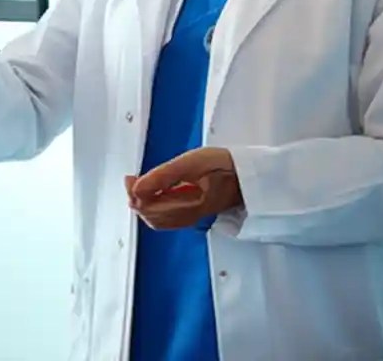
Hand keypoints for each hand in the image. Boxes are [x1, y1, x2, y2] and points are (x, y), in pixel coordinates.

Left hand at [126, 148, 242, 230]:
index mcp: (188, 207)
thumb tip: (136, 187)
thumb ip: (163, 176)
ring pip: (159, 220)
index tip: (130, 177)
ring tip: (140, 184)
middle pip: (152, 218)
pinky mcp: (196, 212)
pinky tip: (157, 193)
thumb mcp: (193, 162)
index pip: (150, 210)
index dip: (135, 195)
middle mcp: (188, 217)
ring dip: (146, 203)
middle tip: (132, 180)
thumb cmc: (226, 166)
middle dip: (138, 200)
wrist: (252, 174)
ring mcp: (192, 216)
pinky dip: (156, 206)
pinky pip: (169, 217)